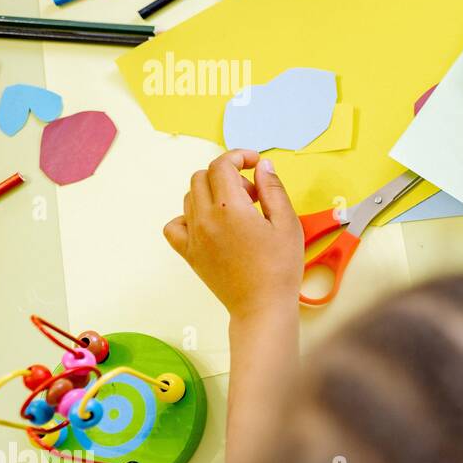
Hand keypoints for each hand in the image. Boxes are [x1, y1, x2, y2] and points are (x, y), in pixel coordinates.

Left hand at [164, 150, 303, 316]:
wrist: (262, 306)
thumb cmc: (280, 267)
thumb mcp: (287, 222)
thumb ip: (273, 188)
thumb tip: (262, 165)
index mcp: (229, 207)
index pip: (221, 165)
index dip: (239, 156)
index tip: (254, 163)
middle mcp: (205, 218)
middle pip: (202, 176)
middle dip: (228, 175)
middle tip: (252, 193)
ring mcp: (193, 236)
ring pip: (190, 196)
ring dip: (212, 193)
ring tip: (237, 210)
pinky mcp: (189, 253)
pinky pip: (175, 224)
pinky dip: (189, 216)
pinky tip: (210, 224)